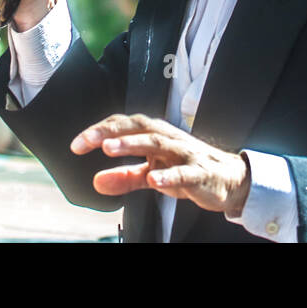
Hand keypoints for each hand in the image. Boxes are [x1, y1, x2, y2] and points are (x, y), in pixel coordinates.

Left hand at [70, 113, 250, 216]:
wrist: (230, 179)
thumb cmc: (188, 170)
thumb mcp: (153, 174)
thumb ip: (125, 177)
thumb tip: (96, 182)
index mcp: (155, 135)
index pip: (124, 125)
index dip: (100, 131)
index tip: (76, 145)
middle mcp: (168, 138)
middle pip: (137, 127)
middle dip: (111, 131)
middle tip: (87, 140)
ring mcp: (185, 154)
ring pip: (157, 143)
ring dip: (132, 144)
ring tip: (109, 148)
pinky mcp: (200, 173)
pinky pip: (183, 173)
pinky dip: (168, 175)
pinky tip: (153, 179)